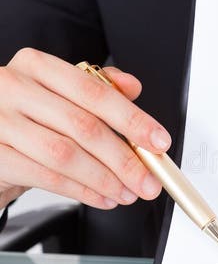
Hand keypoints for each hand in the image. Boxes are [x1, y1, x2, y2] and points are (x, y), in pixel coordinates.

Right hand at [0, 48, 171, 210]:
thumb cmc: (27, 118)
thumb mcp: (59, 96)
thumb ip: (98, 87)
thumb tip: (132, 86)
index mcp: (36, 66)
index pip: (94, 91)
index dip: (132, 119)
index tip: (158, 141)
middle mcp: (13, 87)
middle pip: (83, 126)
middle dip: (124, 159)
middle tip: (147, 180)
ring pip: (65, 155)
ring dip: (104, 179)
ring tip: (126, 192)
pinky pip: (46, 177)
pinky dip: (80, 191)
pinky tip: (100, 197)